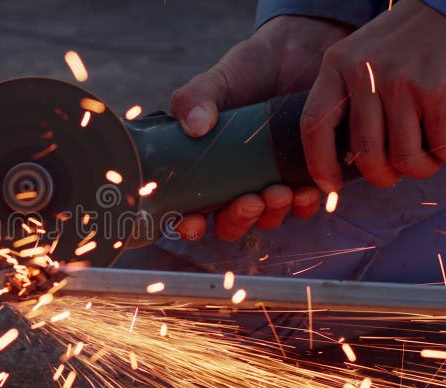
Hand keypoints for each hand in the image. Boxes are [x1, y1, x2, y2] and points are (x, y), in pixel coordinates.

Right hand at [171, 16, 350, 240]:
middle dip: (239, 220)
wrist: (298, 52)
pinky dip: (304, 204)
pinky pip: (303, 206)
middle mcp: (235, 182)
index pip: (189, 210)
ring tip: (280, 192)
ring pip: (268, 219)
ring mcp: (270, 182)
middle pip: (230, 223)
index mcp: (205, 168)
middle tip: (250, 201)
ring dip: (272, 214)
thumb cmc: (248, 69)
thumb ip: (194, 98)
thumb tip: (195, 126)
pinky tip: (308, 190)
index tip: (194, 221)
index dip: (188, 225)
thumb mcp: (215, 81)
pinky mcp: (304, 176)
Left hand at [301, 0, 445, 191]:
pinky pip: (438, 148)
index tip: (329, 187)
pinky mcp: (439, 91)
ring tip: (424, 153)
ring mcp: (402, 82)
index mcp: (336, 65)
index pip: (314, 124)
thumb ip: (345, 97)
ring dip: (417, 168)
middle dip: (381, 176)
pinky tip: (442, 137)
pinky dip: (443, 153)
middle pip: (365, 154)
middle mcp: (365, 73)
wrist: (445, 9)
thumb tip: (337, 163)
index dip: (318, 164)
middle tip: (391, 172)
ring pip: (403, 158)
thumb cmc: (401, 44)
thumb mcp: (359, 58)